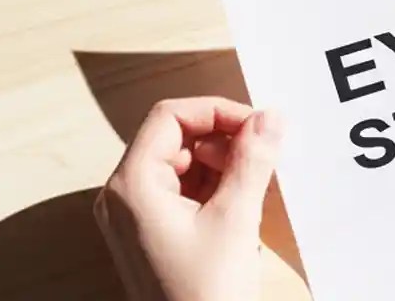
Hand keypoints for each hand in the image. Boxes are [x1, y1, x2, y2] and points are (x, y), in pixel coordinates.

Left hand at [94, 97, 283, 300]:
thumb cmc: (204, 295)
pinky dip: (214, 189)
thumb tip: (270, 117)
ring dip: (222, 164)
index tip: (259, 125)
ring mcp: (135, 218)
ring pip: (182, 165)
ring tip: (257, 183)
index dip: (217, 112)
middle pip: (175, 138)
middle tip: (265, 154)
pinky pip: (182, 192)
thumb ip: (253, 160)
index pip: (170, 117)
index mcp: (132, 185)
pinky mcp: (152, 236)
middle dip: (223, 140)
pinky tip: (243, 205)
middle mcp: (124, 197)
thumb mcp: (236, 219)